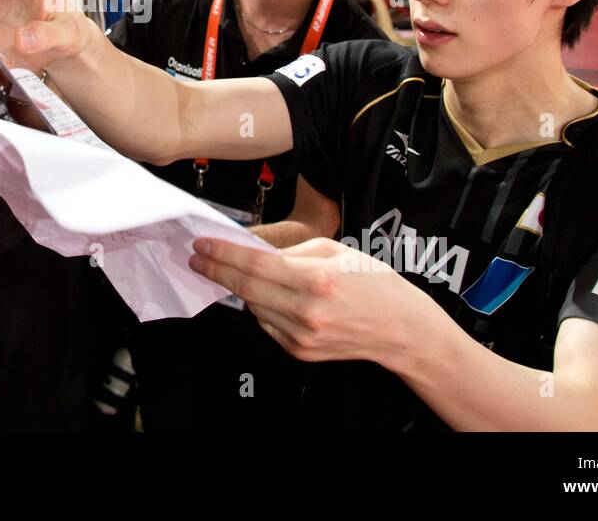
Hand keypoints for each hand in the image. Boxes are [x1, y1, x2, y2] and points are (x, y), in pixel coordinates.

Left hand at [187, 235, 441, 366]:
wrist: (399, 329)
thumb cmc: (372, 283)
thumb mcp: (334, 251)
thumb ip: (292, 251)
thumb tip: (256, 251)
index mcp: (315, 279)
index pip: (254, 265)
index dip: (223, 254)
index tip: (202, 245)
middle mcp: (306, 311)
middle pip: (245, 288)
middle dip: (216, 270)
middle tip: (198, 257)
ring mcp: (301, 336)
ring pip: (253, 306)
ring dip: (239, 288)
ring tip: (230, 270)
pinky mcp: (299, 351)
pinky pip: (266, 323)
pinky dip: (260, 307)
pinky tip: (266, 295)